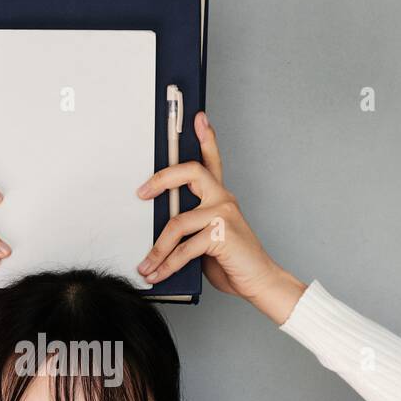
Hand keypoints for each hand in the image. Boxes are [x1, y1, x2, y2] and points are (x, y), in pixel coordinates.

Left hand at [135, 112, 301, 315]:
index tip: (198, 118)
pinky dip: (166, 265)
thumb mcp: (205, 241)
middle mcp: (224, 199)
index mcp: (220, 198)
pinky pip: (184, 248)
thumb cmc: (232, 262)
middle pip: (190, 172)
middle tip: (141, 192)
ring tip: (145, 266)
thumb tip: (158, 229)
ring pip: (177, 223)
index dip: (206, 138)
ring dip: (157, 249)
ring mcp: (224, 214)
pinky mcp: (222, 233)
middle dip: (162, 179)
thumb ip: (189, 227)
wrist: (259, 282)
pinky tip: (157, 274)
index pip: (212, 162)